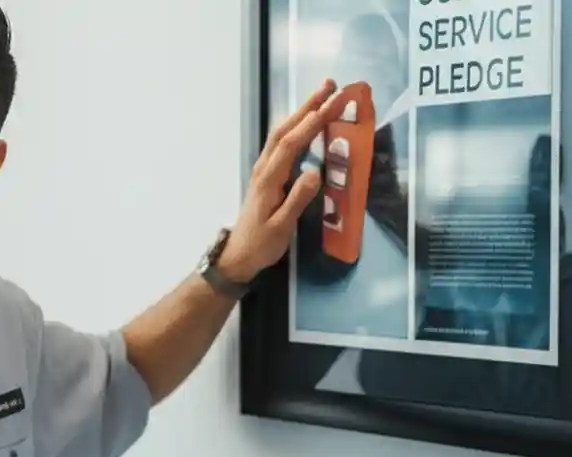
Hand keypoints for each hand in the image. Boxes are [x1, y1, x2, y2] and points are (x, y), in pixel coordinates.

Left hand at [221, 78, 350, 281]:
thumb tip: (315, 173)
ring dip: (302, 112)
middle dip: (308, 106)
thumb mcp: (282, 227)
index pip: (292, 144)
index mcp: (269, 179)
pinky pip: (282, 143)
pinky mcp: (266, 174)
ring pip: (282, 133)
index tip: (332, 104)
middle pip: (286, 130)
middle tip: (330, 85)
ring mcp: (264, 169)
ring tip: (323, 95)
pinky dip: (296, 127)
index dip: (311, 123)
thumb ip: (297, 199)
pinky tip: (307, 121)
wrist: (239, 255)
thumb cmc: (262, 244)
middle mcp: (264, 168)